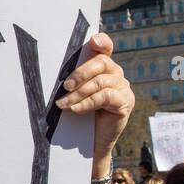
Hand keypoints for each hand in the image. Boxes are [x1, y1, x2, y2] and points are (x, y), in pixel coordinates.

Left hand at [55, 32, 134, 161]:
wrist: (91, 142)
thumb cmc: (80, 115)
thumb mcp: (75, 94)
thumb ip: (73, 82)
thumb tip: (57, 76)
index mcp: (103, 67)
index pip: (105, 47)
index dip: (101, 41)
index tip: (92, 40)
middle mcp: (116, 73)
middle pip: (102, 62)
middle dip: (80, 73)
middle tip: (65, 86)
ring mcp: (123, 87)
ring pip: (101, 81)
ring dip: (79, 93)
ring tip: (63, 104)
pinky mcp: (126, 102)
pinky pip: (105, 96)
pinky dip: (87, 103)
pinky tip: (76, 110)